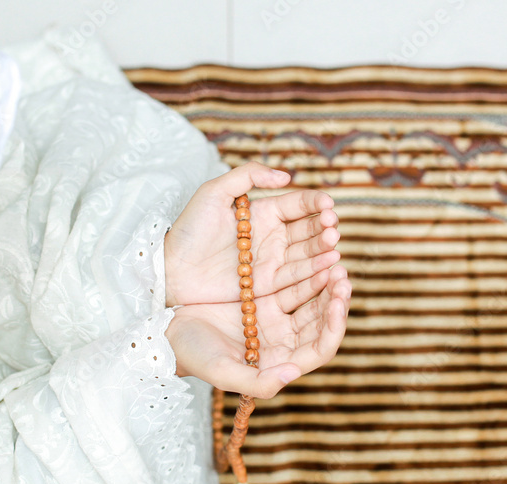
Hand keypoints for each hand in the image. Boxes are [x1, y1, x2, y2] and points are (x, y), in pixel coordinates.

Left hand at [165, 161, 340, 306]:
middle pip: (308, 230)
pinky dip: (313, 272)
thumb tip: (285, 177)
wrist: (172, 268)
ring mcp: (272, 261)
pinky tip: (328, 266)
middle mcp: (273, 236)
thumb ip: (248, 174)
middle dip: (323, 227)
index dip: (315, 204)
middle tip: (331, 227)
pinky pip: (295, 277)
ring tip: (334, 245)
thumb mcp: (214, 191)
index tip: (327, 205)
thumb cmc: (189, 228)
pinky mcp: (268, 285)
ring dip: (323, 250)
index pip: (298, 205)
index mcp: (264, 211)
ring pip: (306, 253)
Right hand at [165, 264, 351, 398]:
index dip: (334, 328)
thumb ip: (257, 382)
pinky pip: (296, 281)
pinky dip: (308, 269)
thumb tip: (292, 374)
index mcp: (279, 361)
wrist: (166, 329)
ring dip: (326, 281)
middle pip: (322, 321)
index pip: (320, 349)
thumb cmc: (191, 354)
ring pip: (313, 299)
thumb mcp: (221, 370)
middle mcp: (284, 340)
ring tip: (334, 260)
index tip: (337, 303)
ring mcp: (276, 316)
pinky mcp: (265, 294)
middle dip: (336, 299)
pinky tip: (314, 254)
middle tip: (342, 275)